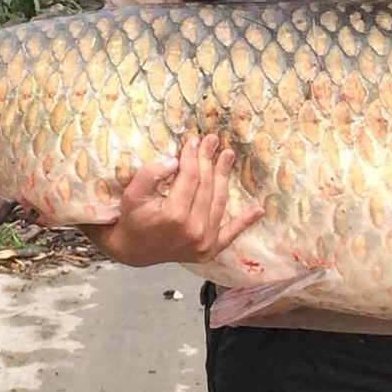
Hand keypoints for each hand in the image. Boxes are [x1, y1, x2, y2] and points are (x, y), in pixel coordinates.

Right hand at [81, 134, 264, 267]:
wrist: (133, 251)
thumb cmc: (132, 219)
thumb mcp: (132, 193)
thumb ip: (150, 174)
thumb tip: (175, 161)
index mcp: (174, 215)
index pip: (190, 177)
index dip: (192, 156)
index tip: (193, 140)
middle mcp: (194, 229)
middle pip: (207, 186)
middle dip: (209, 160)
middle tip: (213, 140)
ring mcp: (204, 242)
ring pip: (219, 201)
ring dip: (225, 176)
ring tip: (227, 155)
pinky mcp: (210, 250)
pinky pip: (231, 233)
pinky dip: (245, 221)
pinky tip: (259, 210)